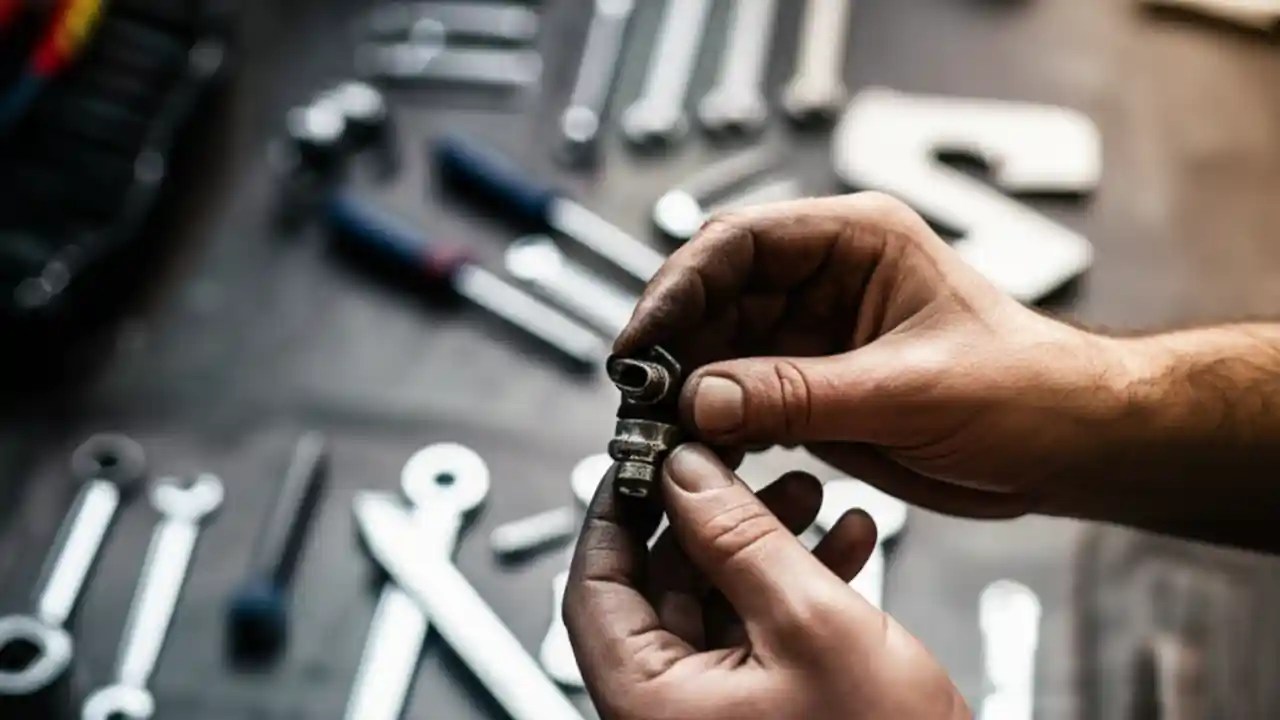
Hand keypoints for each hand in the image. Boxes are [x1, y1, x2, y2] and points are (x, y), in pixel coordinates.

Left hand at [565, 444, 967, 719]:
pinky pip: (759, 633)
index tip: (645, 460)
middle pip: (660, 588)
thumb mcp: (810, 624)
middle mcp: (671, 711)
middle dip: (711, 518)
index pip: (595, 587)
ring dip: (762, 544)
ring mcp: (718, 714)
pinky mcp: (764, 713)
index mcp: (650, 701)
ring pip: (718, 603)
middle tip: (738, 465)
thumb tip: (685, 473)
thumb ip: (741, 537)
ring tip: (807, 494)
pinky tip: (843, 543)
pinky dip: (795, 584)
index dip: (618, 512)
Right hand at [614, 192, 1136, 518]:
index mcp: (856, 242)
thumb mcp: (911, 389)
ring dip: (687, 389)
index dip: (679, 286)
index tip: (642, 338)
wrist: (1070, 446)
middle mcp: (826, 281)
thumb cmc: (1029, 389)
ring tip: (659, 431)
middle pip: (716, 296)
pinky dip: (717, 423)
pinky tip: (701, 449)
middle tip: (638, 397)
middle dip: (674, 345)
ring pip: (720, 350)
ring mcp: (816, 336)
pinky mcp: (815, 388)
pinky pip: (743, 396)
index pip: (739, 242)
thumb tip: (701, 397)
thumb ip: (800, 393)